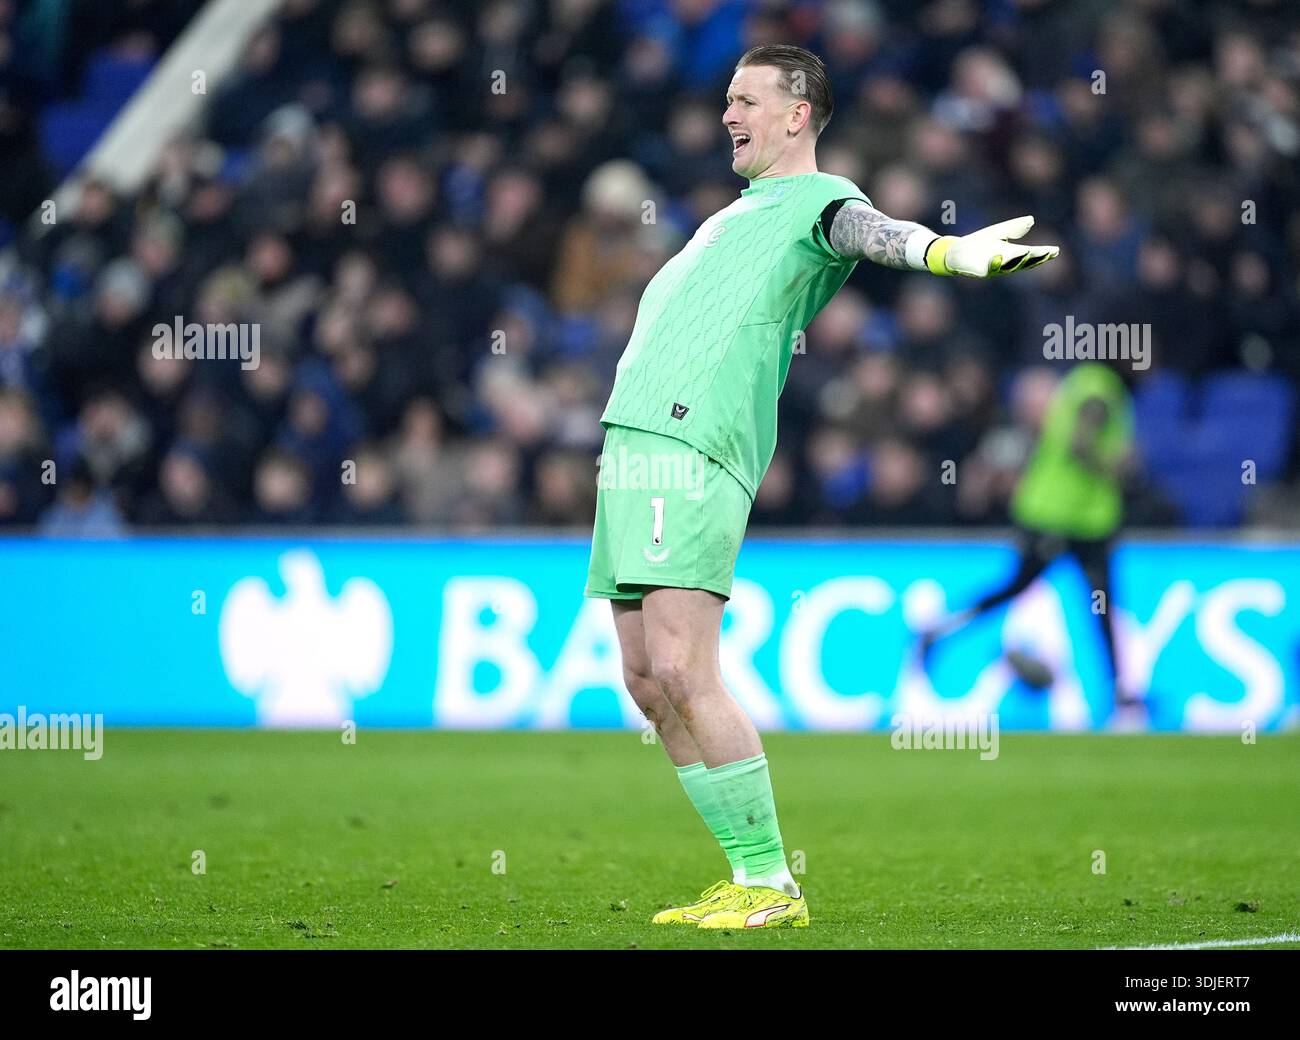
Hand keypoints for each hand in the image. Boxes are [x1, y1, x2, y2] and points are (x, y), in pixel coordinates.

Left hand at [926, 216, 1058, 276]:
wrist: (956, 252)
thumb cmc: (978, 244)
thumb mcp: (999, 232)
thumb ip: (1014, 227)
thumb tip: (1031, 220)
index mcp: (1010, 254)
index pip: (1031, 255)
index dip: (1043, 254)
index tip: (1055, 250)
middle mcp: (1004, 263)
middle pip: (1024, 263)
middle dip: (1036, 259)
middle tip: (1048, 253)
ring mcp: (992, 268)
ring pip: (1008, 267)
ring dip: (1018, 261)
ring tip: (1028, 253)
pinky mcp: (978, 270)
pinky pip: (987, 269)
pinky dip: (994, 264)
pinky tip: (998, 258)